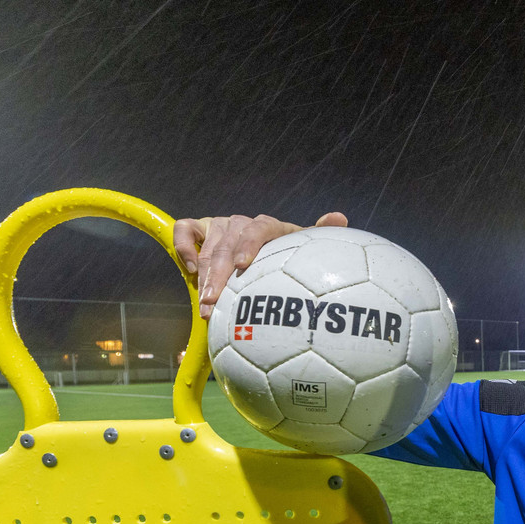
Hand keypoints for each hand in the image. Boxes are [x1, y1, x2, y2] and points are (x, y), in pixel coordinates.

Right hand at [172, 212, 347, 318]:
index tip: (243, 266)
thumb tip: (340, 217)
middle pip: (228, 246)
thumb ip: (320, 235)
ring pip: (208, 247)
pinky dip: (184, 248)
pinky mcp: (201, 228)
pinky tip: (191, 272)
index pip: (259, 228)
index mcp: (269, 227)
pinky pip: (185, 231)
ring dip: (204, 277)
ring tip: (205, 305)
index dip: (249, 244)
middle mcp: (242, 224)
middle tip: (215, 303)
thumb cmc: (289, 257)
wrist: (265, 250)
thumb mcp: (305, 249)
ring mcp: (220, 225)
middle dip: (220, 276)